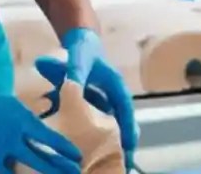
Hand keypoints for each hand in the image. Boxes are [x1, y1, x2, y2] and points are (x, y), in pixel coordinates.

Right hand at [0, 64, 81, 173]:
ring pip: (26, 165)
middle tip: (76, 173)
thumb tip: (38, 130)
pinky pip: (5, 171)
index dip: (63, 147)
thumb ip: (24, 119)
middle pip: (41, 154)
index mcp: (21, 116)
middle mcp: (13, 131)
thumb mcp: (8, 105)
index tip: (76, 155)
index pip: (48, 136)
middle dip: (59, 166)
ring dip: (43, 173)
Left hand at [54, 30, 139, 169]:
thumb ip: (75, 73)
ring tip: (105, 162)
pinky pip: (88, 119)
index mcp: (115, 87)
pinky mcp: (88, 101)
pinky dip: (84, 131)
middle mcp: (111, 96)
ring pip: (105, 124)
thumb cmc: (84, 48)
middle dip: (120, 142)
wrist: (78, 38)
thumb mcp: (80, 59)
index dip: (128, 129)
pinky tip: (76, 145)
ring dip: (104, 141)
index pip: (125, 111)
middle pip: (119, 123)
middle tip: (123, 164)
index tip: (130, 147)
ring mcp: (100, 100)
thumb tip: (70, 88)